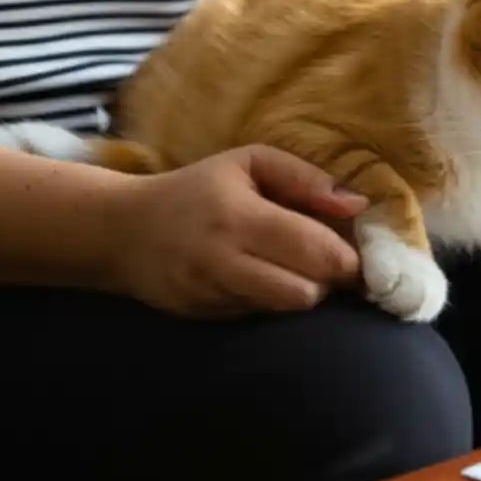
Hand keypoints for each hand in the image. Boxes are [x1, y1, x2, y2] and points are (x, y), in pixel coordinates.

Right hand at [103, 145, 367, 317]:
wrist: (123, 230)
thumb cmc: (199, 190)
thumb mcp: (249, 162)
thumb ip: (305, 178)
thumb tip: (357, 204)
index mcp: (239, 217)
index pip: (314, 250)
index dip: (347, 257)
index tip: (358, 250)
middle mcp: (223, 261)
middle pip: (305, 292)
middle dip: (329, 280)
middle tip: (329, 262)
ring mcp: (211, 295)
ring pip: (284, 310)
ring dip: (304, 293)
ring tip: (297, 268)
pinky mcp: (205, 317)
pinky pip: (260, 317)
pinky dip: (274, 301)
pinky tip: (265, 279)